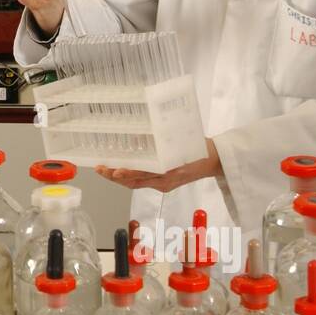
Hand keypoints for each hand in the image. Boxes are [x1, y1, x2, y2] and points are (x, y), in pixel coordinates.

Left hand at [95, 139, 222, 193]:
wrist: (215, 161)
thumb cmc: (200, 149)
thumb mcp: (184, 142)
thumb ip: (167, 141)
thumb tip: (145, 131)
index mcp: (170, 172)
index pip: (144, 175)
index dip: (128, 173)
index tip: (115, 171)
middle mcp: (164, 180)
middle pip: (135, 181)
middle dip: (115, 177)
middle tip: (100, 169)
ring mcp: (163, 183)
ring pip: (136, 183)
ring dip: (118, 178)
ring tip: (103, 170)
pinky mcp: (163, 182)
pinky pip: (143, 181)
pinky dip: (129, 176)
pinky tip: (118, 171)